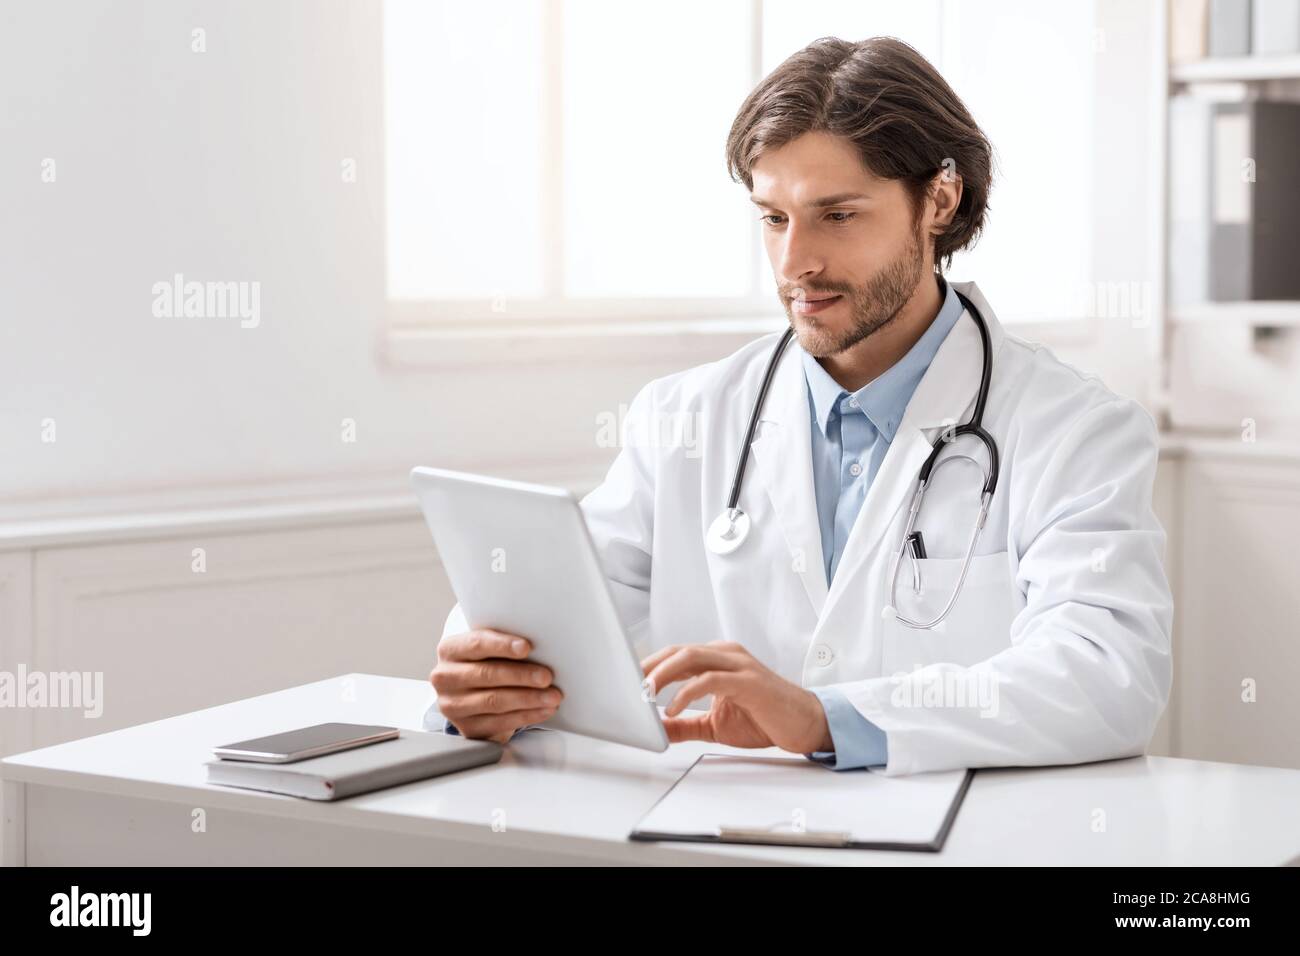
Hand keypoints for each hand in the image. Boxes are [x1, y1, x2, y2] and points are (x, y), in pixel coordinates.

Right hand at [430, 629, 562, 743]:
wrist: (471, 692)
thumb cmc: (486, 663)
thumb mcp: (488, 649)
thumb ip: (505, 646)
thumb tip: (541, 649)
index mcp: (450, 650)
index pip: (476, 644)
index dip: (502, 645)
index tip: (527, 647)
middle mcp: (445, 677)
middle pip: (487, 674)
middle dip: (521, 675)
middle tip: (547, 676)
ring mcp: (453, 705)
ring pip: (494, 701)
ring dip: (529, 699)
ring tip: (552, 696)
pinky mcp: (466, 728)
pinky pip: (500, 723)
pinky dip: (526, 716)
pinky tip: (543, 710)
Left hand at [640, 641, 831, 753]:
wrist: (804, 724)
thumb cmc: (764, 718)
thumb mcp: (714, 724)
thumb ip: (686, 724)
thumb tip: (656, 729)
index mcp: (718, 659)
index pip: (676, 655)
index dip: (649, 665)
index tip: (625, 680)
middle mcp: (727, 655)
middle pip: (678, 651)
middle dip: (649, 666)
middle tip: (626, 683)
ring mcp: (738, 665)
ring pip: (691, 657)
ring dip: (662, 674)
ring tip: (643, 692)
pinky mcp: (748, 681)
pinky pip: (710, 679)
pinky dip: (686, 692)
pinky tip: (671, 708)